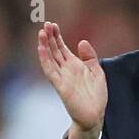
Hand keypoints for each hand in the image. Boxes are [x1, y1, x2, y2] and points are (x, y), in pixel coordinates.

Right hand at [37, 21, 106, 138]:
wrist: (95, 115)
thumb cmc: (96, 96)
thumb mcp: (96, 71)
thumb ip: (89, 57)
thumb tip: (81, 42)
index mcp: (74, 65)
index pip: (61, 48)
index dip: (56, 37)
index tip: (52, 25)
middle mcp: (65, 70)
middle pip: (54, 50)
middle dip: (49, 37)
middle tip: (45, 24)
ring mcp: (62, 78)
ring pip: (50, 58)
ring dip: (44, 46)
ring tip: (41, 32)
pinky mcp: (60, 86)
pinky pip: (50, 71)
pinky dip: (45, 59)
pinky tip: (41, 48)